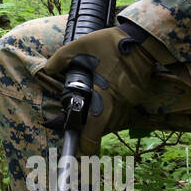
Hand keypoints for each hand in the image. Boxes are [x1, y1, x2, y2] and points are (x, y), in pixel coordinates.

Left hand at [36, 25, 156, 154]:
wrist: (142, 40)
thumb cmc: (110, 43)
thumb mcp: (80, 45)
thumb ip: (61, 58)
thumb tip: (47, 69)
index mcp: (103, 92)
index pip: (96, 123)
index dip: (89, 139)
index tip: (82, 151)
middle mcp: (118, 101)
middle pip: (106, 128)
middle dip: (93, 135)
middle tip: (83, 139)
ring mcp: (129, 100)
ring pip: (115, 122)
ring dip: (103, 125)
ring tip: (91, 121)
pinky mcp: (136, 97)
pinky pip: (122, 113)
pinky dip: (112, 115)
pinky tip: (105, 107)